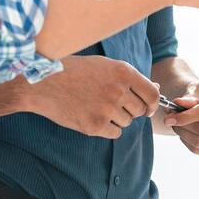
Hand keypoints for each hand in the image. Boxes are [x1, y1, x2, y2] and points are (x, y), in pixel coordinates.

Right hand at [12, 55, 158, 137]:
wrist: (42, 83)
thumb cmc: (74, 71)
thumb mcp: (104, 65)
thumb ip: (130, 77)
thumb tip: (156, 89)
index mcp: (123, 72)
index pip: (152, 94)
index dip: (152, 103)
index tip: (146, 108)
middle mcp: (118, 90)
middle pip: (139, 111)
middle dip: (131, 110)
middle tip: (112, 104)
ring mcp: (106, 109)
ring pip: (126, 122)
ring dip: (116, 118)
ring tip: (96, 106)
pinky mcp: (95, 126)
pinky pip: (115, 133)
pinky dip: (107, 128)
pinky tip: (92, 116)